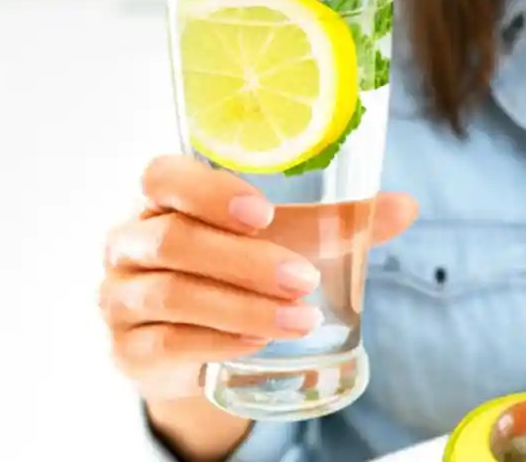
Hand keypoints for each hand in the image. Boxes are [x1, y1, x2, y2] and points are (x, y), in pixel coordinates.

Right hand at [99, 155, 416, 458]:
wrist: (193, 346)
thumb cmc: (234, 270)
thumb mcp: (278, 240)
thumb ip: (333, 222)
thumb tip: (405, 207)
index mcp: (161, 200)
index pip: (162, 176)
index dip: (207, 191)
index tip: (262, 211)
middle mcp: (128, 243)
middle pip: (174, 241)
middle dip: (245, 260)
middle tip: (304, 278)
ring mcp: (121, 298)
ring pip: (173, 295)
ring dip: (243, 307)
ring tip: (300, 318)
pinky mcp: (128, 349)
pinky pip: (167, 342)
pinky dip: (217, 340)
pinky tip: (256, 343)